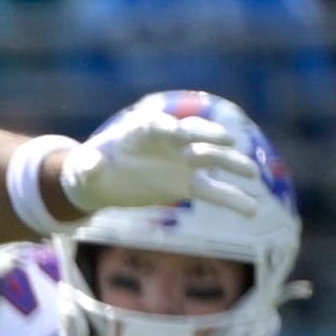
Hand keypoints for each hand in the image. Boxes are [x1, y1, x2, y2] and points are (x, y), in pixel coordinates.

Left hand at [58, 112, 265, 218]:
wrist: (101, 180)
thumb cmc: (90, 168)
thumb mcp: (82, 169)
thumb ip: (87, 166)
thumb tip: (92, 166)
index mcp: (143, 129)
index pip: (160, 124)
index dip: (169, 128)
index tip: (178, 133)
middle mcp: (170, 141)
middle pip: (194, 134)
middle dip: (208, 136)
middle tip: (225, 141)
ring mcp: (182, 162)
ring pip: (212, 160)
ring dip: (232, 165)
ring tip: (252, 174)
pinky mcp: (187, 184)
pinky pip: (213, 191)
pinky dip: (232, 200)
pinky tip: (252, 211)